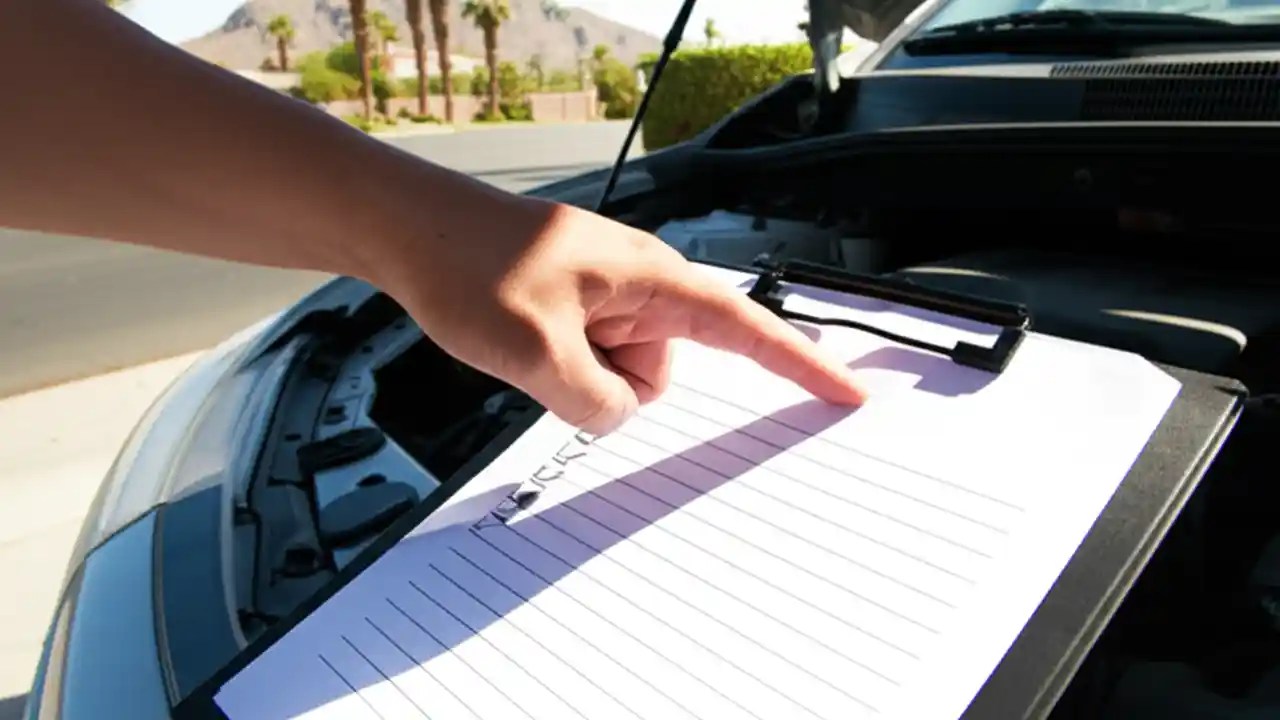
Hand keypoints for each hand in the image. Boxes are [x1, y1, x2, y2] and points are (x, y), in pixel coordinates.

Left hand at [376, 192, 866, 434]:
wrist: (409, 231)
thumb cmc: (468, 262)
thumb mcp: (535, 351)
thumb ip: (595, 403)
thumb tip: (617, 416)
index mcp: (650, 279)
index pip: (745, 328)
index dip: (801, 363)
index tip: (845, 393)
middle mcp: (637, 286)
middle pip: (663, 371)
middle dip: (616, 385)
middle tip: (554, 356)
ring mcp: (605, 298)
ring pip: (623, 377)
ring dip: (580, 380)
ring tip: (529, 339)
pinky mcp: (577, 309)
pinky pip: (592, 363)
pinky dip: (563, 369)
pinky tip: (522, 341)